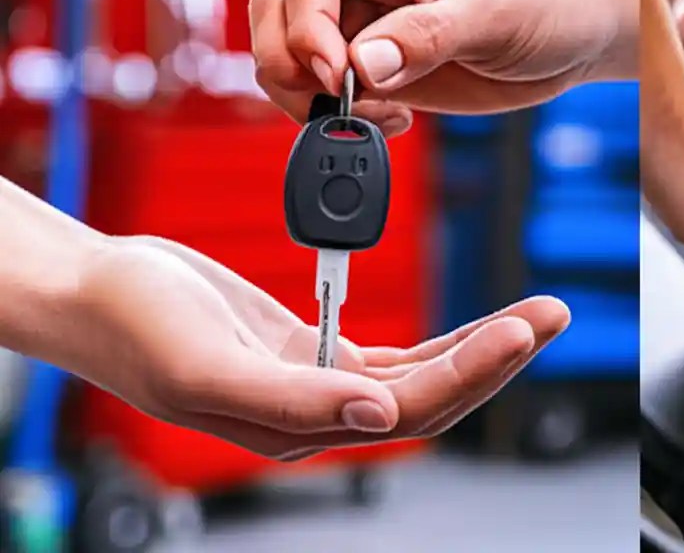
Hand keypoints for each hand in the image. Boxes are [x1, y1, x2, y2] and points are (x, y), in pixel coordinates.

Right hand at [71, 235, 568, 459]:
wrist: (98, 290)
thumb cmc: (135, 325)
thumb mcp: (206, 365)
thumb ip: (293, 399)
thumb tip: (376, 416)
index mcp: (295, 427)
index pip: (407, 408)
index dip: (470, 371)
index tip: (519, 331)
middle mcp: (318, 413)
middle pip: (433, 393)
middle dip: (498, 357)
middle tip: (552, 315)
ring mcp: (321, 383)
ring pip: (424, 372)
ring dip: (482, 345)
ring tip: (536, 315)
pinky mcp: (317, 352)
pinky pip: (397, 352)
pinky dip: (443, 337)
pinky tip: (480, 324)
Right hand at [250, 0, 637, 130]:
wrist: (578, 32)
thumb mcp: (496, 14)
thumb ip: (426, 37)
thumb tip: (363, 65)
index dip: (309, 31)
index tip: (340, 77)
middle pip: (276, 11)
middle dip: (292, 65)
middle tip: (338, 104)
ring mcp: (362, 16)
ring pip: (287, 53)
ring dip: (310, 95)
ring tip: (375, 115)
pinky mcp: (372, 60)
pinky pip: (322, 89)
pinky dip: (337, 114)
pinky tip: (391, 119)